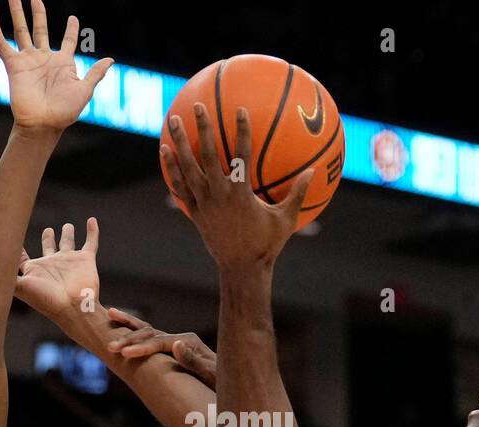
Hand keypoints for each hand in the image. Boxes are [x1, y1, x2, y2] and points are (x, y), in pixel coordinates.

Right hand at [0, 0, 112, 133]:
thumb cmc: (65, 111)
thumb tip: (110, 60)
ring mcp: (28, 60)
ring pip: (21, 31)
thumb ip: (95, 73)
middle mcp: (44, 59)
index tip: (73, 19)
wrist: (43, 123)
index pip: (68, 41)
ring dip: (17, 14)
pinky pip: (2, 44)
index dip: (71, 30)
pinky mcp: (14, 65)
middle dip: (37, 13)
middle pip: (40, 29)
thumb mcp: (84, 90)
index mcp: (63, 63)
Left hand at [14, 218, 103, 340]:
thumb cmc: (46, 300)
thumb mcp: (20, 287)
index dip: (16, 249)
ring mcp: (70, 262)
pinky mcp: (86, 260)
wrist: (73, 307)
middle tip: (47, 230)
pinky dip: (92, 232)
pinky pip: (91, 242)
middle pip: (49, 248)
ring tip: (67, 225)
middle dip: (48, 239)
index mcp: (35, 270)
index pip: (22, 258)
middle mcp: (52, 265)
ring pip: (69, 243)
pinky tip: (92, 220)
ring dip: (68, 234)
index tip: (9, 235)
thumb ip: (4, 277)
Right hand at [107, 309, 216, 387]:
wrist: (230, 384)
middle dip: (129, 339)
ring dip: (128, 326)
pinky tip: (120, 321)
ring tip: (109, 313)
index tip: (125, 355)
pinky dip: (134, 329)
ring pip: (147, 330)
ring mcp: (176, 341)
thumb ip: (194, 361)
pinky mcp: (171, 347)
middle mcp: (181, 338)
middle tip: (110, 347)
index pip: (161, 342)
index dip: (142, 348)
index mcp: (190, 342)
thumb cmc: (222, 384)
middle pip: (150, 333)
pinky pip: (149, 336)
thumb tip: (177, 344)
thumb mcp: (212, 376)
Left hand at [161, 103, 312, 270]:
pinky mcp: (195, 212)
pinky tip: (164, 151)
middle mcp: (220, 195)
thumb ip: (299, 193)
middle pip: (208, 155)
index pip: (241, 155)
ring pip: (189, 168)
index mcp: (242, 193)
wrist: (241, 268)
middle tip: (198, 107)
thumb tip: (314, 171)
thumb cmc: (266, 244)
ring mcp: (204, 203)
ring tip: (173, 120)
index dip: (241, 131)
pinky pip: (180, 186)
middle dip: (203, 129)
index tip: (240, 110)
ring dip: (180, 142)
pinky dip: (171, 168)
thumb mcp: (286, 219)